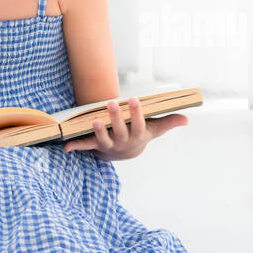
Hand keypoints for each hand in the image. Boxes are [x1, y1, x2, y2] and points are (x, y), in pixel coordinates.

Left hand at [62, 96, 187, 160]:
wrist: (126, 153)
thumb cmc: (141, 135)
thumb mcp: (155, 129)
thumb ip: (169, 122)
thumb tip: (187, 119)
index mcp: (137, 135)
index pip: (138, 124)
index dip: (136, 113)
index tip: (134, 99)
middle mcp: (123, 141)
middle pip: (120, 130)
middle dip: (116, 118)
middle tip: (111, 102)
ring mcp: (108, 144)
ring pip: (103, 139)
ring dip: (98, 131)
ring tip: (94, 119)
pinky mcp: (96, 146)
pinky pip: (86, 146)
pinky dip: (76, 147)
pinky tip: (66, 147)